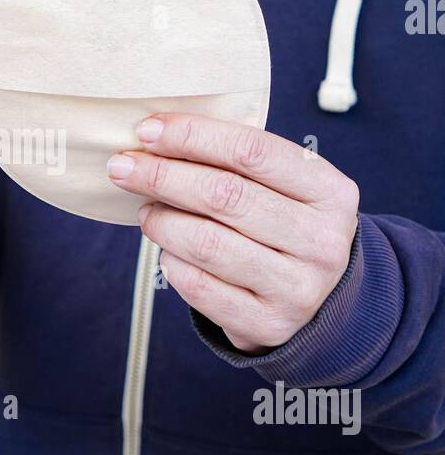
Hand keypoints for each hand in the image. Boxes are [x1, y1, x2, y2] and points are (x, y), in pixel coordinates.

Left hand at [107, 113, 358, 353]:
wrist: (322, 305)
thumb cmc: (288, 230)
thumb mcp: (289, 190)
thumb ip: (240, 162)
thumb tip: (158, 135)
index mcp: (330, 192)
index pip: (252, 150)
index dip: (193, 136)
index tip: (149, 130)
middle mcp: (321, 241)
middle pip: (223, 195)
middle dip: (162, 175)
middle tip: (125, 167)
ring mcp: (296, 287)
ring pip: (205, 243)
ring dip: (161, 221)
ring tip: (147, 211)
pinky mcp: (267, 324)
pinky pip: (198, 286)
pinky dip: (171, 262)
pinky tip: (167, 251)